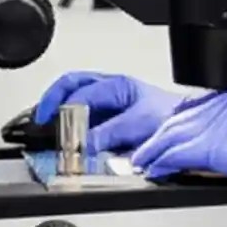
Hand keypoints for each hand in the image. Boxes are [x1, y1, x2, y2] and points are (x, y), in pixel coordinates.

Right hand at [35, 71, 182, 152]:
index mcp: (117, 85)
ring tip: (45, 121)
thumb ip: (108, 133)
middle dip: (52, 98)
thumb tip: (83, 143)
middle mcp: (110, 88)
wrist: (186, 124)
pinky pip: (81, 110)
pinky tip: (62, 129)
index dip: (67, 112)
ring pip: (73, 93)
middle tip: (40, 117)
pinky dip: (67, 118)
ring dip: (57, 105)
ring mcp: (107, 99)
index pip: (81, 93)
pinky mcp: (108, 114)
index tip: (62, 133)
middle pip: (71, 83)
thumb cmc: (168, 116)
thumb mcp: (137, 124)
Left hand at [131, 88, 226, 192]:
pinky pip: (178, 152)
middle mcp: (225, 104)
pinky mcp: (215, 146)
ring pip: (173, 132)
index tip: (169, 129)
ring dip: (154, 146)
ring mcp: (218, 123)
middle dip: (161, 131)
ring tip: (143, 158)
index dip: (179, 118)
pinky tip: (154, 167)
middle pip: (180, 116)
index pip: (198, 104)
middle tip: (147, 145)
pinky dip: (161, 159)